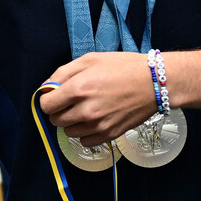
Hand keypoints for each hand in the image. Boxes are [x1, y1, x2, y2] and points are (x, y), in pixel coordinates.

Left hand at [37, 52, 158, 143]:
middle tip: (71, 101)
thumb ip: (62, 73)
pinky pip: (85, 141)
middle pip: (55, 120)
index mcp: (77, 89)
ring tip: (85, 109)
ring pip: (68, 132)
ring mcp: (98, 125)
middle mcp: (85, 111)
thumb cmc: (122, 67)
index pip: (46, 105)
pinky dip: (85, 133)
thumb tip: (46, 87)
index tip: (56, 95)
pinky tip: (94, 120)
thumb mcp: (89, 60)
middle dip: (59, 110)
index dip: (48, 99)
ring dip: (72, 122)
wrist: (154, 82)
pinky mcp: (109, 134)